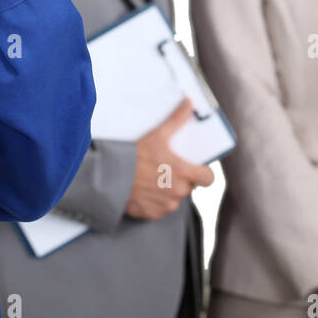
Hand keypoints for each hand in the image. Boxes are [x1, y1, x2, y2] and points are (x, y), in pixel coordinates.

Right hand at [125, 98, 214, 220]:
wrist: (109, 177)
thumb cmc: (134, 156)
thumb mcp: (157, 135)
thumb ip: (177, 120)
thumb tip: (189, 102)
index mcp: (183, 173)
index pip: (208, 178)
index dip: (203, 173)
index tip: (196, 169)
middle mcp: (178, 192)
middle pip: (189, 187)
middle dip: (181, 179)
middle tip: (166, 169)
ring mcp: (165, 206)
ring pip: (174, 199)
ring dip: (168, 191)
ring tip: (152, 179)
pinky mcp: (153, 215)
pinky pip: (160, 209)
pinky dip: (155, 202)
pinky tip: (144, 190)